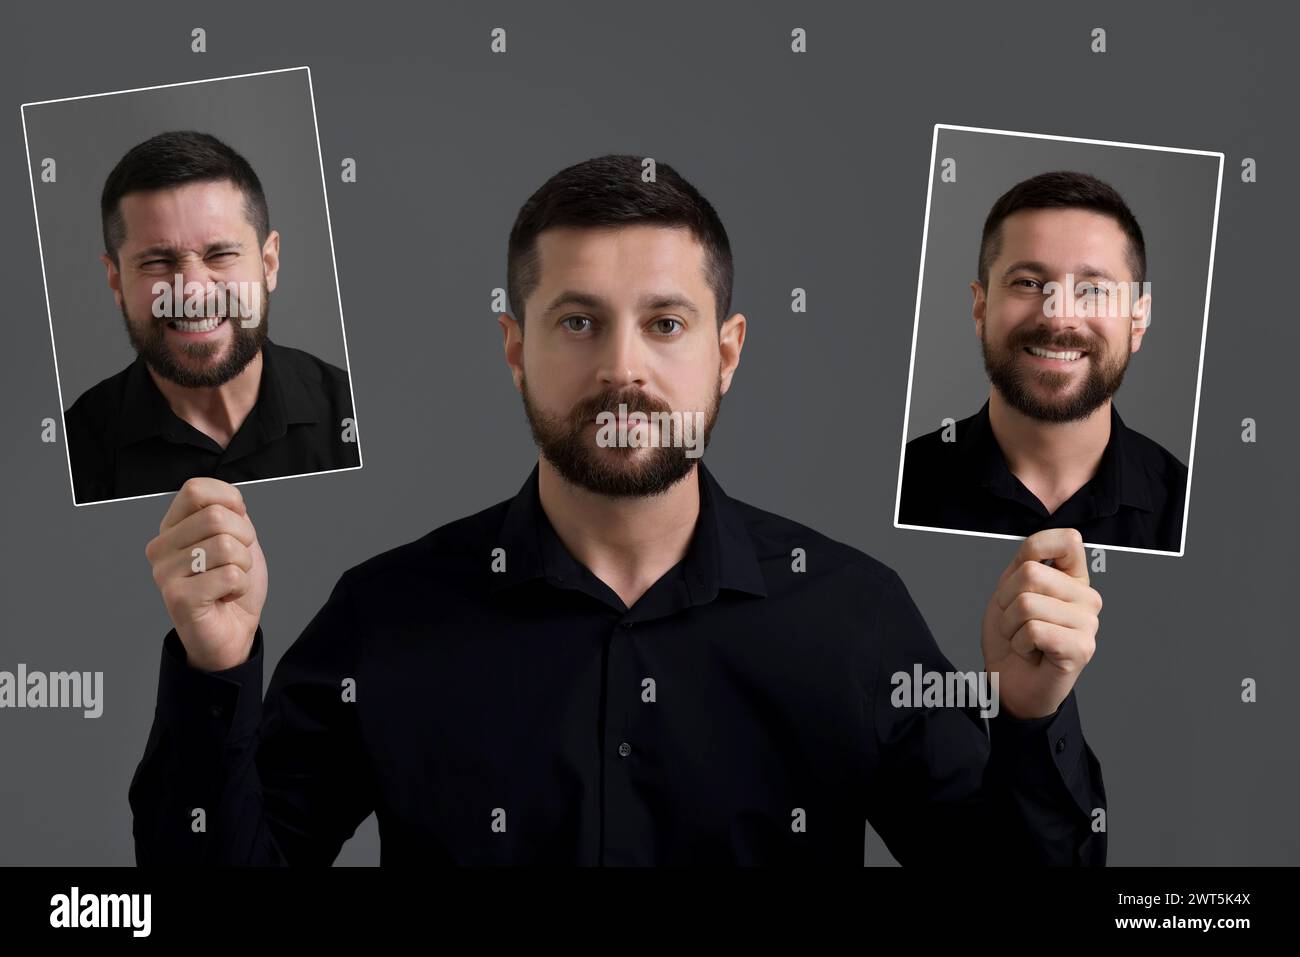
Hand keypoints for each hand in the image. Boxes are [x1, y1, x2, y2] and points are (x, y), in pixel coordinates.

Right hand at [144, 477, 268, 671]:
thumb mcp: (236, 537)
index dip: (230, 502)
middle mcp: (161, 547)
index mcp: (172, 527)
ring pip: (226, 546)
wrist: (233, 630)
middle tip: (235, 562)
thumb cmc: (231, 584)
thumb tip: (227, 498)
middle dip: (244, 538)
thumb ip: (228, 511)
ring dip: (243, 566)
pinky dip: (240, 587)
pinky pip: (229, 575)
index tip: (236, 527)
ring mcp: (165, 573)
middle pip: (216, 516)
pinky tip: (225, 597)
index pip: (196, 489)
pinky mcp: (177, 597)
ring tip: (228, 581)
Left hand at [980, 528, 1100, 718]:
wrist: (1008, 680)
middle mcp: (1087, 597)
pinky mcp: (1082, 648)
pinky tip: (1032, 652)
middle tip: (1016, 621)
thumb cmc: (1011, 636)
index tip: (1022, 575)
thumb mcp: (1009, 590)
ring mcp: (1088, 623)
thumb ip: (1025, 562)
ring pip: (1028, 603)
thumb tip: (1042, 544)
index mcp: (1073, 578)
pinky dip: (1020, 643)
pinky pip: (1035, 630)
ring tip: (1024, 638)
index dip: (1036, 548)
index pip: (1067, 540)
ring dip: (1011, 625)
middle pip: (1031, 573)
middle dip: (1007, 601)